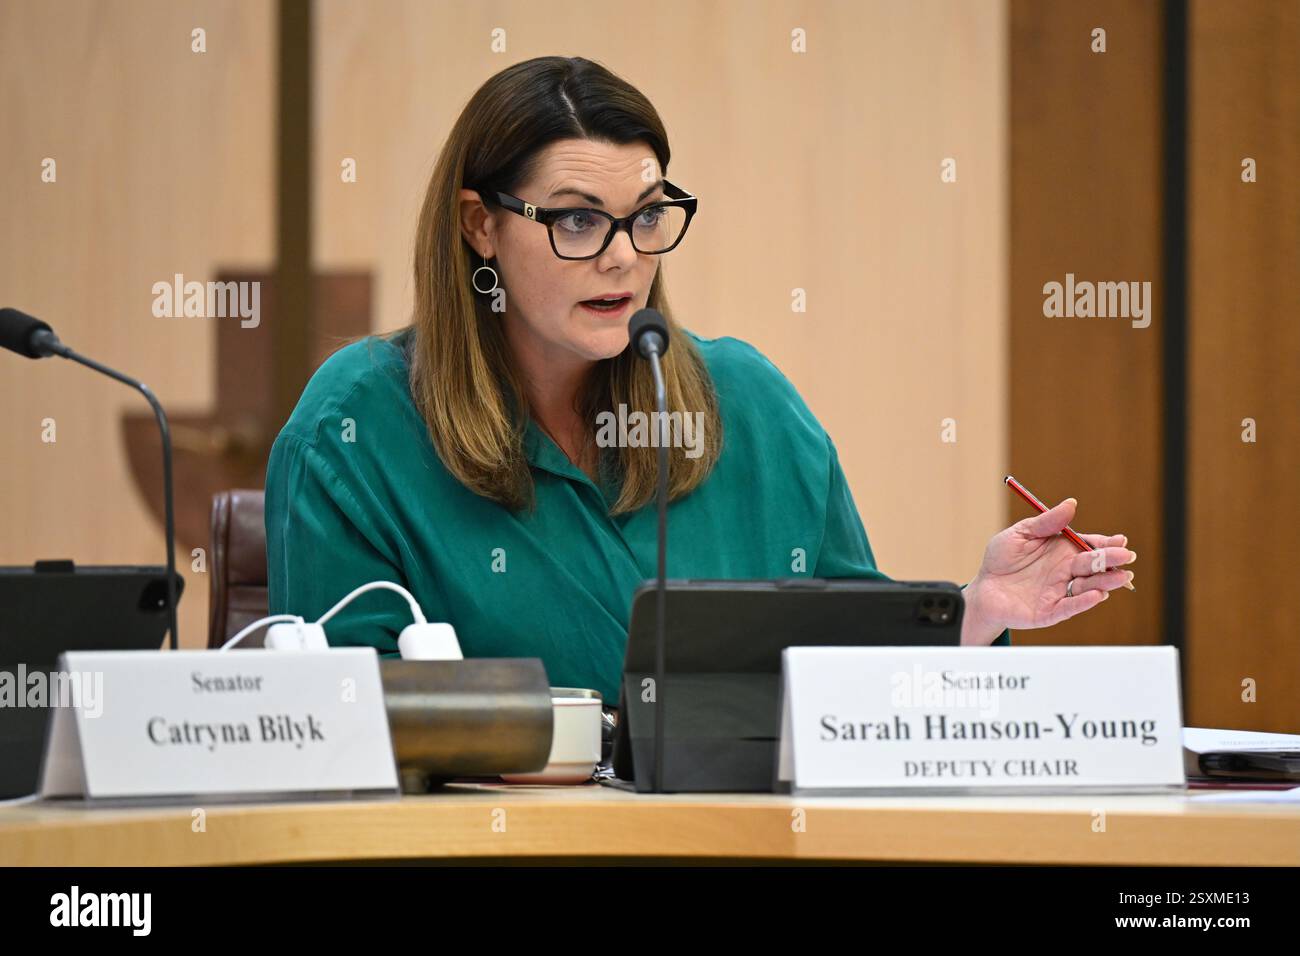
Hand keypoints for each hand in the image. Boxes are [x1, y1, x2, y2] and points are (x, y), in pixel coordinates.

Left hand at [961, 497, 1134, 644]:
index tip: (1120, 540)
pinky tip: (1097, 595)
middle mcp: (1065, 571)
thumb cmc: (1001, 560)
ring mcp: (1060, 592)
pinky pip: (1069, 607)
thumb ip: (1046, 522)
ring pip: (1087, 587)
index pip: (1090, 546)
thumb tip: (1071, 504)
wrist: (983, 589)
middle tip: (1125, 556)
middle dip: (1111, 561)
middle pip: (1093, 565)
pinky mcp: (1050, 611)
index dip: (1106, 544)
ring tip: (1121, 577)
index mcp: (1062, 551)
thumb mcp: (1020, 534)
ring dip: (1105, 582)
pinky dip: (1083, 602)